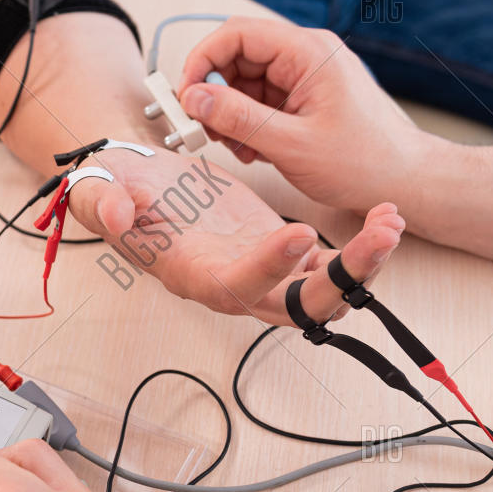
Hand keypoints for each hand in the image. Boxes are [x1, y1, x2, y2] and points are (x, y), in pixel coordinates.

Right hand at [59, 140, 404, 324]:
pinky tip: (383, 215)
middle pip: (295, 307)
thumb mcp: (101, 189)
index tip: (297, 235)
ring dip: (363, 266)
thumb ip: (104, 204)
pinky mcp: (282, 254)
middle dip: (342, 280)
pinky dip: (360, 249)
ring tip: (391, 221)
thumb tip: (118, 217)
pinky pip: (330, 266)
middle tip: (380, 236)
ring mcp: (262, 272)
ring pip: (324, 292)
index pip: (235, 285)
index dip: (267, 267)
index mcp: (193, 274)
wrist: (139, 184)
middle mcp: (233, 284)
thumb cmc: (116, 190)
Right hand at [176, 19, 435, 214]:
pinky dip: (246, 123)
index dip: (203, 60)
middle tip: (202, 128)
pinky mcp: (303, 97)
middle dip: (213, 91)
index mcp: (308, 52)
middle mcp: (306, 56)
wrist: (405, 179)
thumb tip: (194, 98)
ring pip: (244, 80)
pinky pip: (260, 100)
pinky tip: (251, 149)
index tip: (187, 96)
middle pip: (237, 56)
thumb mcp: (291, 144)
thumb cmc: (365, 161)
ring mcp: (305, 76)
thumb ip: (238, 118)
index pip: (237, 34)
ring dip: (228, 113)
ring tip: (235, 147)